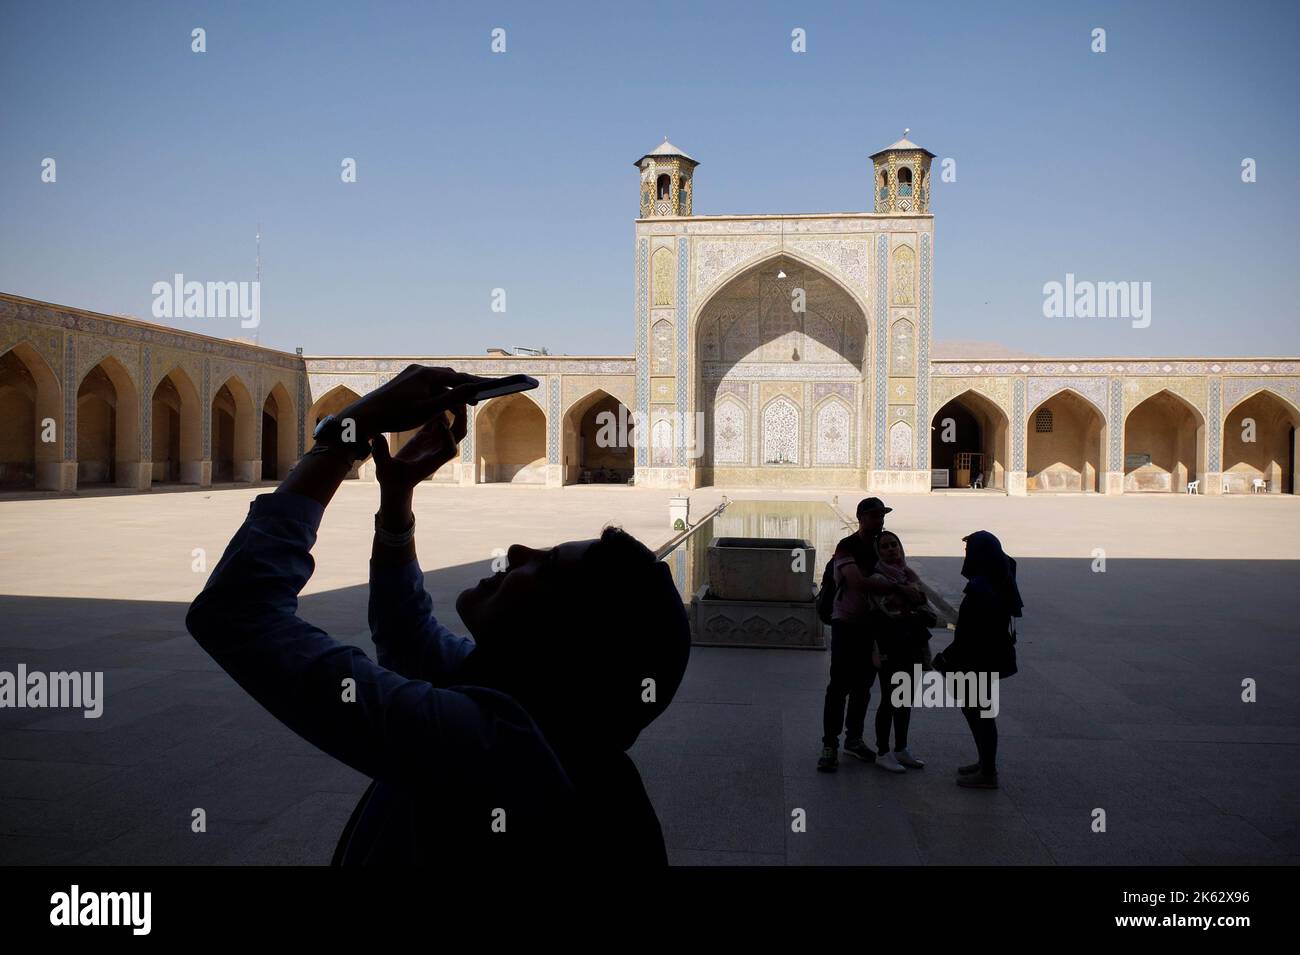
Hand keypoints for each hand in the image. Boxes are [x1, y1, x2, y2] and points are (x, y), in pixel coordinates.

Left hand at [339, 365, 486, 440]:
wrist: (366, 416)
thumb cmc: (397, 415)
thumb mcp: (428, 410)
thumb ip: (452, 398)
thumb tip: (474, 389)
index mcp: (426, 374)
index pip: (458, 377)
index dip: (475, 384)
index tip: (491, 387)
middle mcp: (419, 370)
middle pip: (449, 377)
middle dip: (463, 388)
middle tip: (477, 399)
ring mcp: (411, 375)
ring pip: (438, 383)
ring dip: (450, 393)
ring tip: (461, 406)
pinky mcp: (405, 382)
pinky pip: (427, 386)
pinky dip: (437, 395)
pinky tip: (441, 406)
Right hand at [372, 402, 467, 491]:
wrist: (395, 484)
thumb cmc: (391, 480)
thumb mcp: (384, 468)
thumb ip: (381, 454)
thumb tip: (377, 436)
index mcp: (432, 460)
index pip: (450, 449)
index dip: (448, 436)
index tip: (439, 424)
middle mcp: (437, 450)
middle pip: (458, 434)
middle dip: (461, 418)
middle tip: (457, 399)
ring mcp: (433, 443)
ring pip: (451, 425)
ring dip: (451, 410)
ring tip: (444, 393)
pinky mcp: (426, 438)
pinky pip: (438, 422)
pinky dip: (438, 410)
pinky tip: (431, 397)